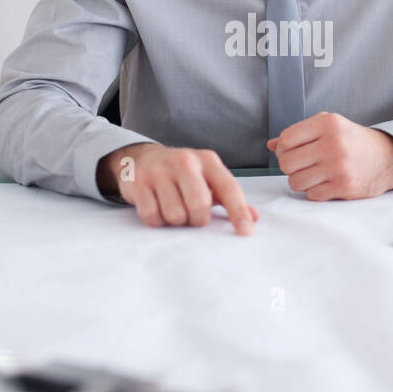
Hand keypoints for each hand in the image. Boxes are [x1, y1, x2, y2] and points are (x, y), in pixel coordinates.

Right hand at [99, 143, 257, 234]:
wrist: (142, 159)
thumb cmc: (183, 174)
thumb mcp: (208, 178)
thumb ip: (230, 197)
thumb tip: (254, 217)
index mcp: (208, 161)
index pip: (228, 188)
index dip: (238, 212)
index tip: (246, 232)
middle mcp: (185, 161)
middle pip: (200, 205)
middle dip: (198, 219)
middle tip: (193, 215)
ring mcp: (159, 171)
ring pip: (175, 215)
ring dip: (177, 221)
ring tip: (174, 208)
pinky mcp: (138, 183)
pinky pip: (152, 216)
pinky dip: (157, 221)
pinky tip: (158, 208)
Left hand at [266, 112, 392, 200]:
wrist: (389, 157)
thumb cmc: (353, 141)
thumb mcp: (330, 127)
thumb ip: (300, 133)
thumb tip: (270, 145)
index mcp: (328, 123)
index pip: (286, 139)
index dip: (282, 149)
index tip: (290, 153)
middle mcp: (333, 144)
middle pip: (286, 163)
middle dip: (289, 167)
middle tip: (301, 166)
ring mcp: (338, 167)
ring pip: (295, 182)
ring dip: (301, 181)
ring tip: (313, 175)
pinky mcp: (344, 187)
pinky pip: (311, 195)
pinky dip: (315, 191)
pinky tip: (326, 183)